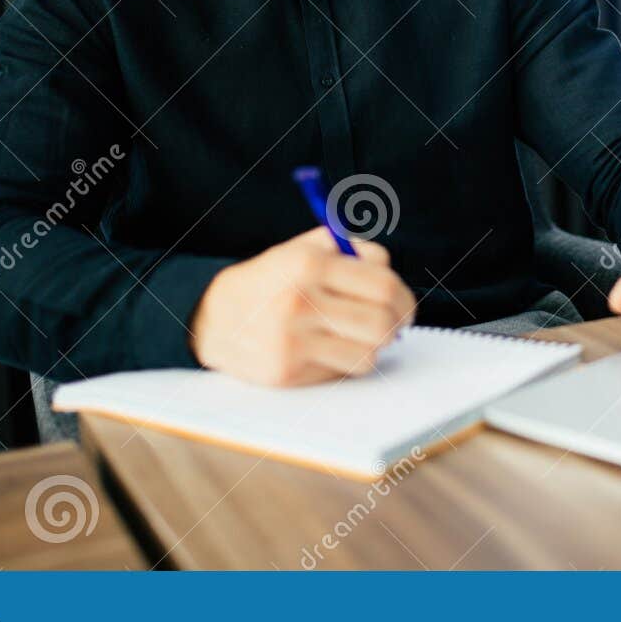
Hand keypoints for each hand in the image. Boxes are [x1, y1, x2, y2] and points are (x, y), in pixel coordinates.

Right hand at [190, 227, 415, 385]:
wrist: (215, 317)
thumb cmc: (273, 280)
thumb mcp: (304, 249)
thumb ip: (352, 251)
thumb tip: (390, 271)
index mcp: (308, 263)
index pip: (383, 286)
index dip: (404, 300)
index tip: (405, 308)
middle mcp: (299, 300)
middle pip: (381, 323)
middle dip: (397, 327)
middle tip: (396, 327)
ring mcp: (291, 339)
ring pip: (368, 354)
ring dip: (375, 348)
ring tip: (364, 338)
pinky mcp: (285, 371)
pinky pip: (342, 372)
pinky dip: (346, 363)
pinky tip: (332, 350)